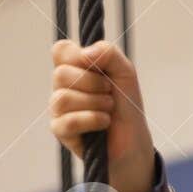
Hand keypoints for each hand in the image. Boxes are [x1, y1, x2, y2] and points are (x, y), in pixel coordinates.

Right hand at [49, 38, 155, 191]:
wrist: (134, 140)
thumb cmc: (126, 105)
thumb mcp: (125, 71)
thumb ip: (108, 53)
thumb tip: (84, 54)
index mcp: (74, 68)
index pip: (60, 50)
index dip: (78, 55)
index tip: (97, 66)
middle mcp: (62, 86)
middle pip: (61, 74)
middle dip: (93, 83)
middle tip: (109, 93)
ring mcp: (58, 109)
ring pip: (63, 98)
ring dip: (94, 103)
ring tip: (109, 109)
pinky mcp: (61, 131)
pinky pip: (68, 122)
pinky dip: (91, 119)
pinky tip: (104, 122)